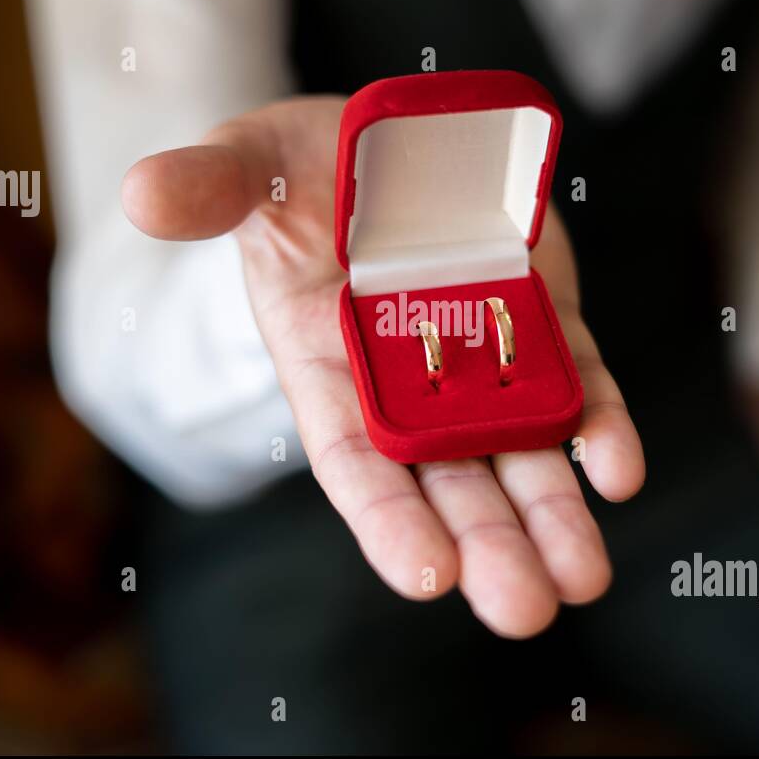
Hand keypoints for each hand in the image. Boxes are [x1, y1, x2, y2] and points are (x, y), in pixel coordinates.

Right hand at [122, 96, 645, 637]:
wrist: (384, 147)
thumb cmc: (300, 168)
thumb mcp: (250, 163)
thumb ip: (207, 185)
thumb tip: (141, 193)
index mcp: (323, 360)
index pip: (352, 457)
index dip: (384, 516)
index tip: (426, 575)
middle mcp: (403, 381)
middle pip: (447, 481)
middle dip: (487, 546)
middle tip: (524, 612)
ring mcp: (478, 360)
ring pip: (520, 454)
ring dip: (554, 517)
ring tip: (583, 580)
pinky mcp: (539, 323)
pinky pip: (574, 385)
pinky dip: (597, 428)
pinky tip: (618, 470)